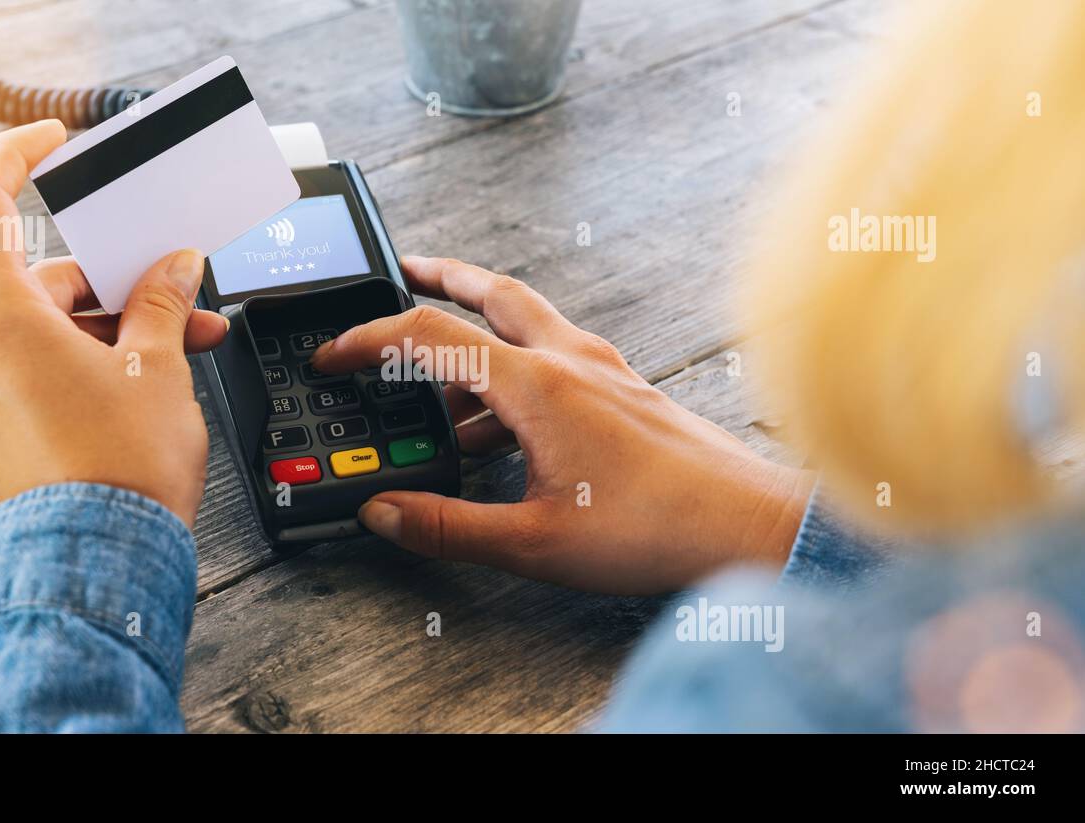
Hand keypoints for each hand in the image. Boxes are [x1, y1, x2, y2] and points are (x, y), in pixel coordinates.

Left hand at [0, 120, 226, 525]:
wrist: (102, 563)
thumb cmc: (120, 472)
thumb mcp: (156, 367)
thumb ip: (160, 303)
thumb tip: (174, 268)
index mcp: (0, 321)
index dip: (13, 158)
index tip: (53, 144)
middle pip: (42, 278)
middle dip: (118, 281)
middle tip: (181, 291)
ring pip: (53, 328)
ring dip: (120, 326)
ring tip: (189, 342)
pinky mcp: (5, 427)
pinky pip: (48, 368)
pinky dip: (97, 360)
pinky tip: (154, 373)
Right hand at [312, 257, 813, 593]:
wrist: (749, 527)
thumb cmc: (657, 529)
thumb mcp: (532, 541)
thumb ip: (447, 525)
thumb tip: (384, 512)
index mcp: (537, 385)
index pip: (430, 337)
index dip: (370, 341)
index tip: (335, 355)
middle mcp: (571, 361)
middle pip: (491, 292)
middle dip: (438, 277)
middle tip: (401, 270)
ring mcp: (603, 371)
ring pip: (526, 320)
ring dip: (476, 329)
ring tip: (435, 371)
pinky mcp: (624, 392)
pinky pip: (554, 358)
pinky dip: (513, 369)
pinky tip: (499, 422)